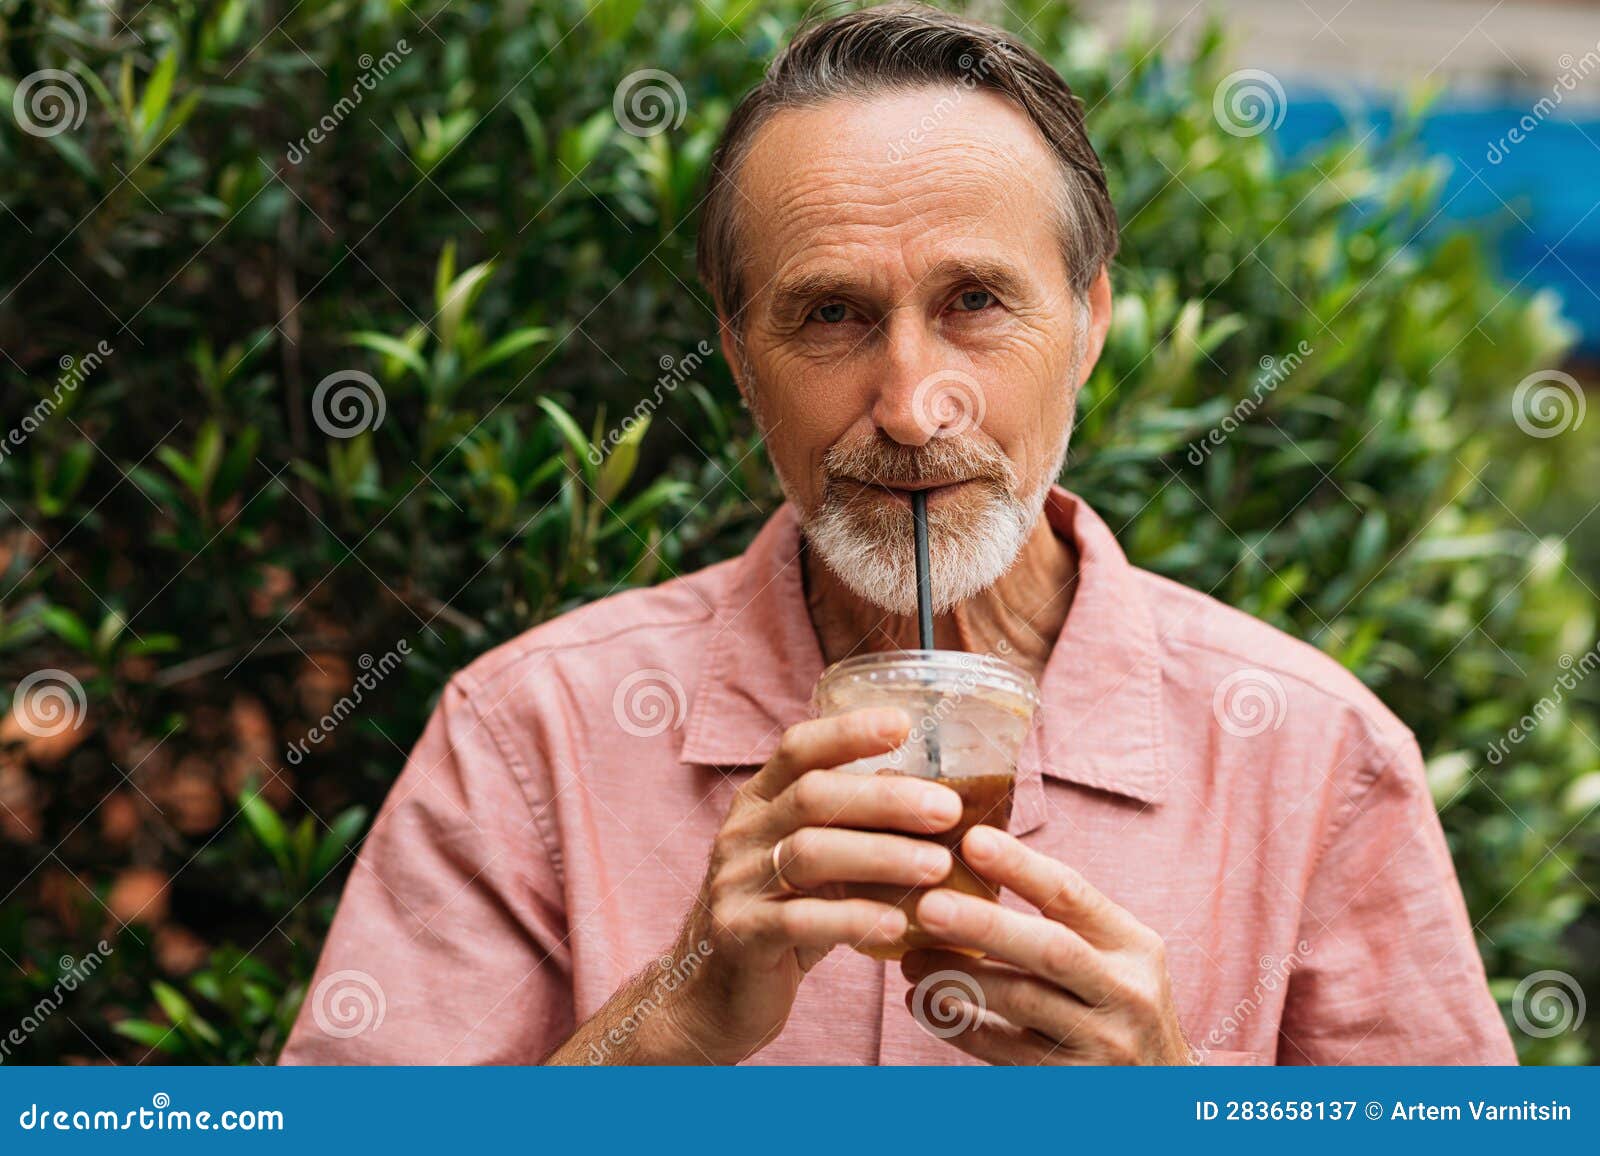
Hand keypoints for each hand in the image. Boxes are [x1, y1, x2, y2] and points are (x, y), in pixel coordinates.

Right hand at [655, 708, 962, 1063]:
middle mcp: (742, 833)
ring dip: (882, 855)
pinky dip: (853, 919)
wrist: (712, 995)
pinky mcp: (739, 936)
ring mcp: (736, 883)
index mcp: (759, 803)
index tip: (905, 723)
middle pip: (813, 796)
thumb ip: (853, 832)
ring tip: (938, 867)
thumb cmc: (782, 918)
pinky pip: (799, 920)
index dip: (849, 732)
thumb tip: (941, 806)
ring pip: (809, 853)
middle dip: (886, 798)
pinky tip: (898, 925)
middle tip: (948, 809)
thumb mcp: (812, 865)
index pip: (799, 749)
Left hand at [900, 825, 1192, 1064]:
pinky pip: (1004, 1051)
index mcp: (1134, 946)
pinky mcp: (1074, 1084)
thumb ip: (1063, 923)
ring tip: (912, 960)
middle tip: (927, 907)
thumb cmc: (1116, 1011)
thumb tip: (974, 864)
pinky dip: (958, 1026)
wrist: (1161, 1102)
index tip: (972, 840)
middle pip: (1050, 950)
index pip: (1074, 895)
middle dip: (985, 924)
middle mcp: (1127, 992)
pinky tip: (924, 1005)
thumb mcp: (1113, 960)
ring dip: (957, 976)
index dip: (1022, 866)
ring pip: (1020, 1002)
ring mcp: (1104, 1043)